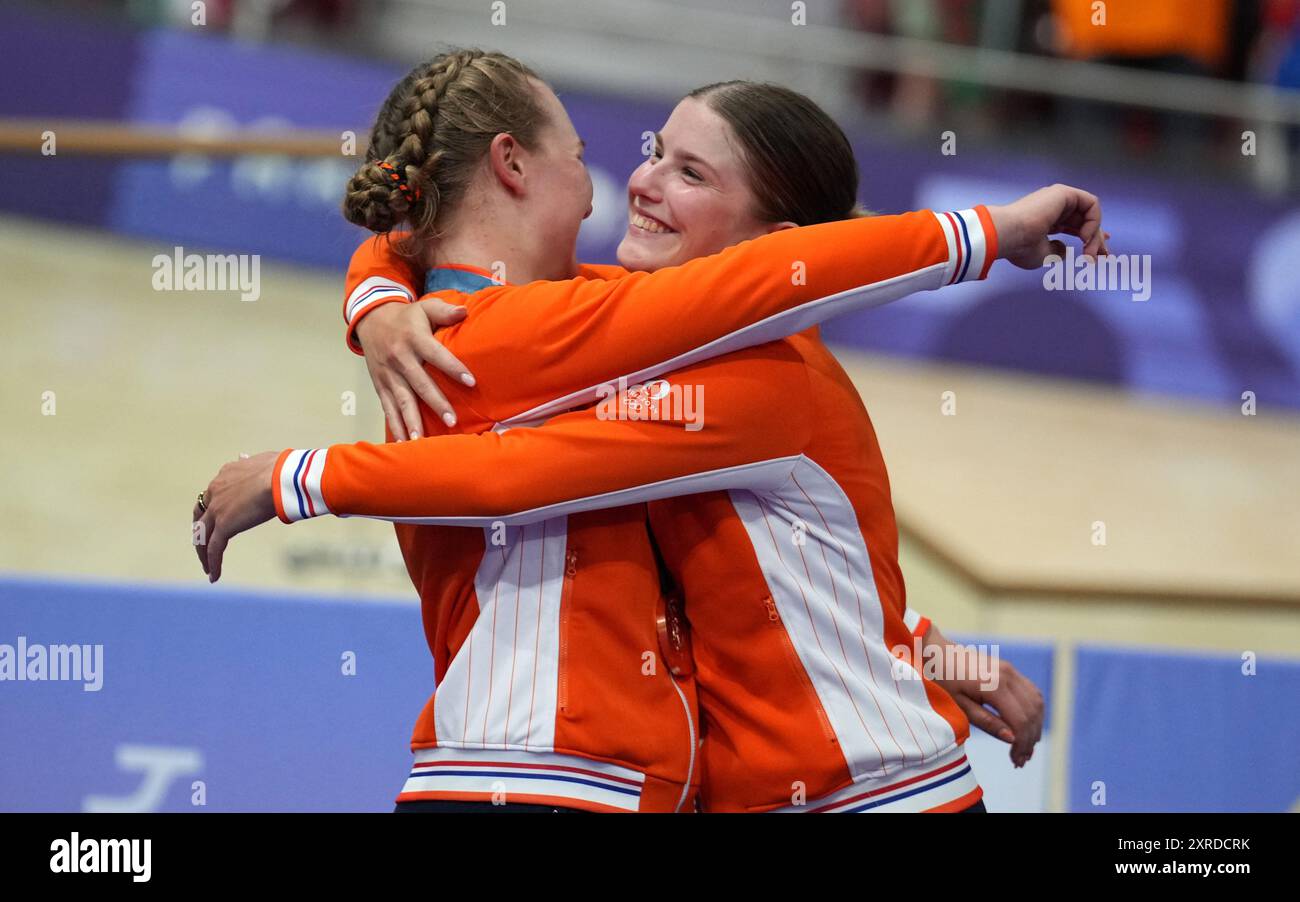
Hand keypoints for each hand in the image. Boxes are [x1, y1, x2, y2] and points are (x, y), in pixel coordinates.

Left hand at [193, 450, 279, 582]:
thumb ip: (251, 463)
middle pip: (200, 516)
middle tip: (205, 545)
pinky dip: (212, 563)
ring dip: (203, 552)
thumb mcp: (263, 461)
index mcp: (224, 476)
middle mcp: (215, 491)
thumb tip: (244, 457)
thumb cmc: (281, 468)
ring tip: (207, 567)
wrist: (281, 477)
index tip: (218, 520)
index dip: (213, 510)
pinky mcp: (224, 526)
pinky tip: (214, 576)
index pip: (212, 495)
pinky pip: (214, 548)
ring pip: (202, 535)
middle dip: (201, 531)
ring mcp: (218, 510)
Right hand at [354, 298, 474, 440]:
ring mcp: (387, 374)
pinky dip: (395, 425)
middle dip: (435, 403)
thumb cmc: (407, 317)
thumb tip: (464, 311)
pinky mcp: (380, 385)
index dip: (453, 367)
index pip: (436, 354)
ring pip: (401, 400)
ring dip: (411, 421)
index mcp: (414, 339)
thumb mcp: (424, 307)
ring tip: (421, 441)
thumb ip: (445, 310)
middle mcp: (399, 358)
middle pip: (419, 383)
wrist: (371, 320)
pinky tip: (403, 443)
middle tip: (451, 421)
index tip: (471, 382)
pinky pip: (388, 407)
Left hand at [921, 623, 1045, 767]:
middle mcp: (1008, 676)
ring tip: (1025, 747)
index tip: (1016, 761)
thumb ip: (986, 722)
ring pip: (1036, 703)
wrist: (937, 652)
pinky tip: (1026, 726)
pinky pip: (1031, 692)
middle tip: (1021, 760)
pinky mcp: (1010, 670)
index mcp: (995, 685)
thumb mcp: (959, 705)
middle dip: (1030, 739)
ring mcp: (1011, 670)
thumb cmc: (943, 680)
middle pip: (1032, 713)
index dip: (1022, 744)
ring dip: (1035, 727)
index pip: (1020, 720)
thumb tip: (1012, 738)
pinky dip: (1033, 711)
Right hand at [989, 184, 1108, 269]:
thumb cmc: (1019, 247)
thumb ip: (1057, 251)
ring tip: (1090, 253)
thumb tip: (1067, 251)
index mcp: (1047, 220)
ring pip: (1090, 215)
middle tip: (1103, 258)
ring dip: (1094, 236)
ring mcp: (1059, 198)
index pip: (1075, 226)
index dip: (1090, 237)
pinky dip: (1093, 221)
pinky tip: (1084, 237)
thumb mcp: (1043, 255)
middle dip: (1097, 240)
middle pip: (1085, 221)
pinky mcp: (1063, 193)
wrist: (1006, 235)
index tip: (1102, 252)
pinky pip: (1091, 204)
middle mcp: (1054, 207)